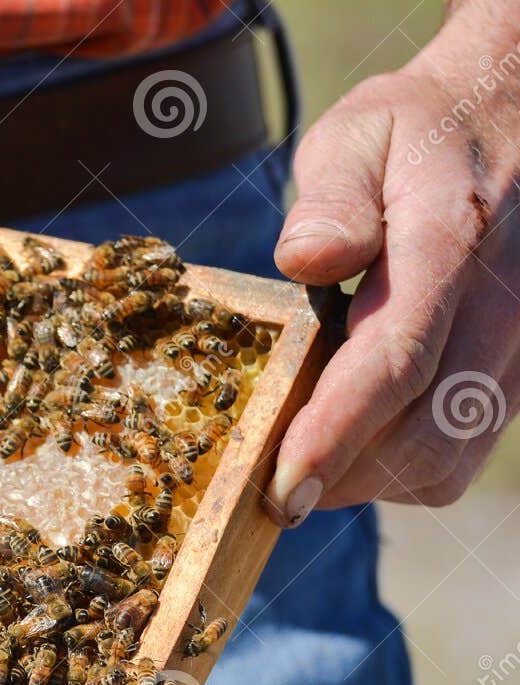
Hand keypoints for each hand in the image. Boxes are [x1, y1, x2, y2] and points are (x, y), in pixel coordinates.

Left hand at [268, 0, 519, 523]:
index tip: (282, 486)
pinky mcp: (519, 375)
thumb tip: (306, 261)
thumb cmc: (414, 133)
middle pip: (424, 434)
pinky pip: (462, 452)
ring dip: (369, 479)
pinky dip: (402, 468)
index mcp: (451, 242)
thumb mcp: (360, 133)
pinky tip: (356, 438)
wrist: (508, 119)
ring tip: (309, 458)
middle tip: (269, 486)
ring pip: (447, 459)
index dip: (335, 432)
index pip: (396, 359)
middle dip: (341, 476)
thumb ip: (332, 198)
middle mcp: (502, 305)